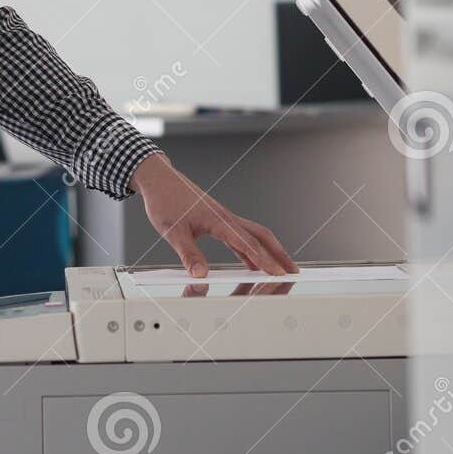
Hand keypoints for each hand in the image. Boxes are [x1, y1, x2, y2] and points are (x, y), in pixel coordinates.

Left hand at [128, 152, 298, 286]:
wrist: (159, 179)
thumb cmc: (165, 200)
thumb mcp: (172, 231)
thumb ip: (188, 253)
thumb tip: (200, 274)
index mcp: (218, 220)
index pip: (247, 243)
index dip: (263, 260)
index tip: (278, 274)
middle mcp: (226, 217)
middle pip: (261, 236)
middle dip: (279, 253)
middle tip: (293, 270)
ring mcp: (223, 218)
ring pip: (254, 234)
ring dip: (268, 250)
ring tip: (280, 268)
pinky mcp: (217, 219)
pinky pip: (240, 236)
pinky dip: (250, 249)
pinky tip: (251, 262)